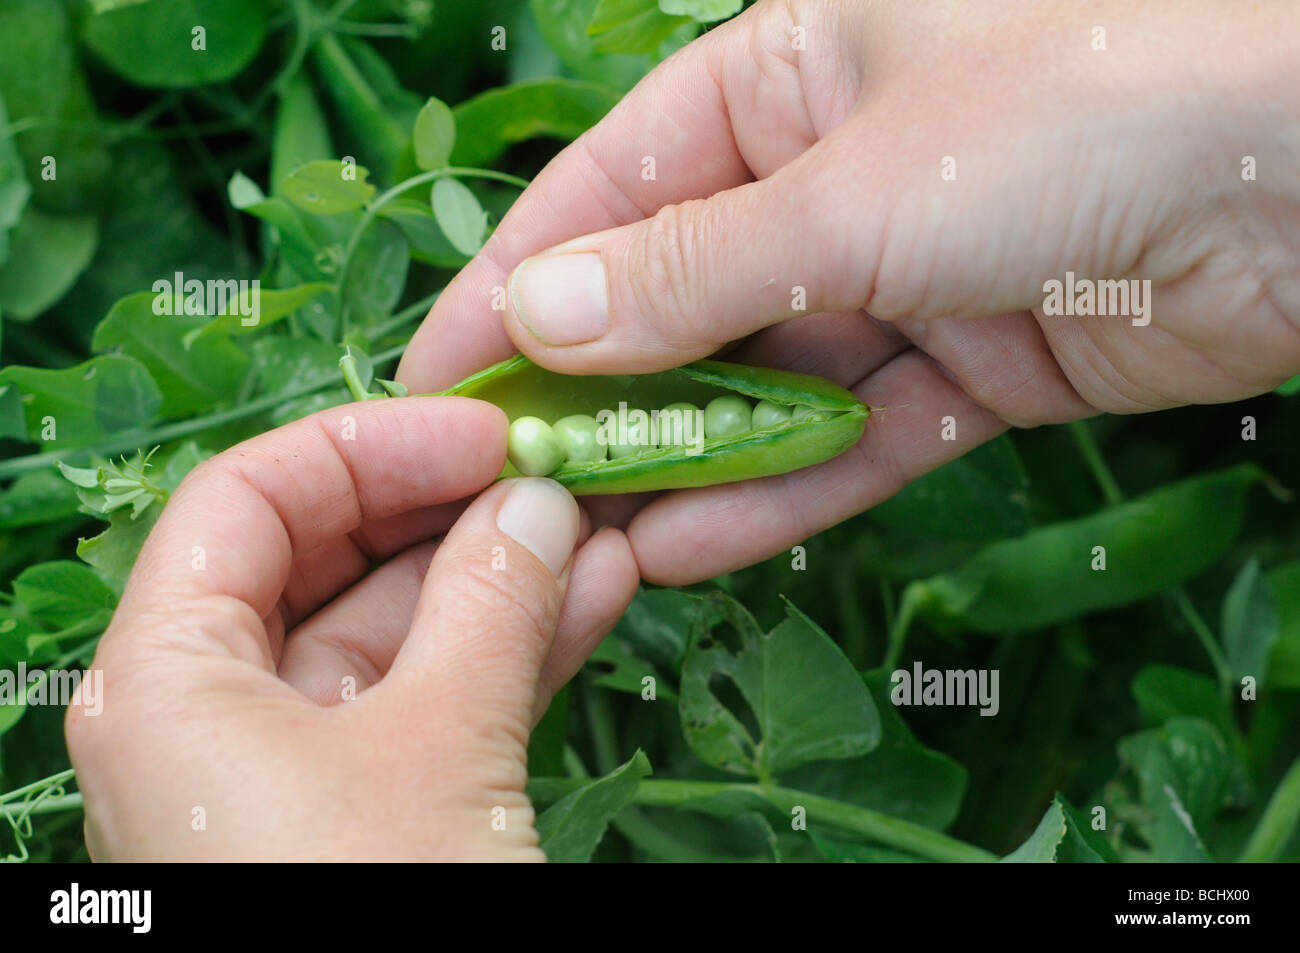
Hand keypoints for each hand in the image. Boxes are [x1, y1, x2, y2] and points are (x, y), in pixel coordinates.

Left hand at [64, 399, 637, 859]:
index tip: (483, 428)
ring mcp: (298, 765)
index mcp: (169, 681)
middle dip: (450, 508)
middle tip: (554, 468)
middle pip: (329, 558)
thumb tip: (536, 501)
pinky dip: (510, 647)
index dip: (370, 445)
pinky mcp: (370, 811)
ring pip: (399, 631)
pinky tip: (593, 593)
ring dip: (501, 573)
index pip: (251, 499)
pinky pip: (435, 699)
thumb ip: (488, 606)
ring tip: (598, 519)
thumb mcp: (437, 750)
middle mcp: (216, 713)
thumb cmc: (367, 909)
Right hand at [397, 0, 1299, 585]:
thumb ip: (696, 268)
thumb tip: (544, 316)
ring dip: (683, 459)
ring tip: (586, 535)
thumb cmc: (1080, 103)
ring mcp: (906, 275)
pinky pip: (854, 436)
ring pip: (765, 380)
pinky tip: (693, 545)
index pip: (620, 187)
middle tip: (508, 483)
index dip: (523, 282)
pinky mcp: (973, 366)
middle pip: (685, 297)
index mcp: (793, 73)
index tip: (444, 374)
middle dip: (602, 392)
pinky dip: (783, 489)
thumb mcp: (855, 185)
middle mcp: (838, 172)